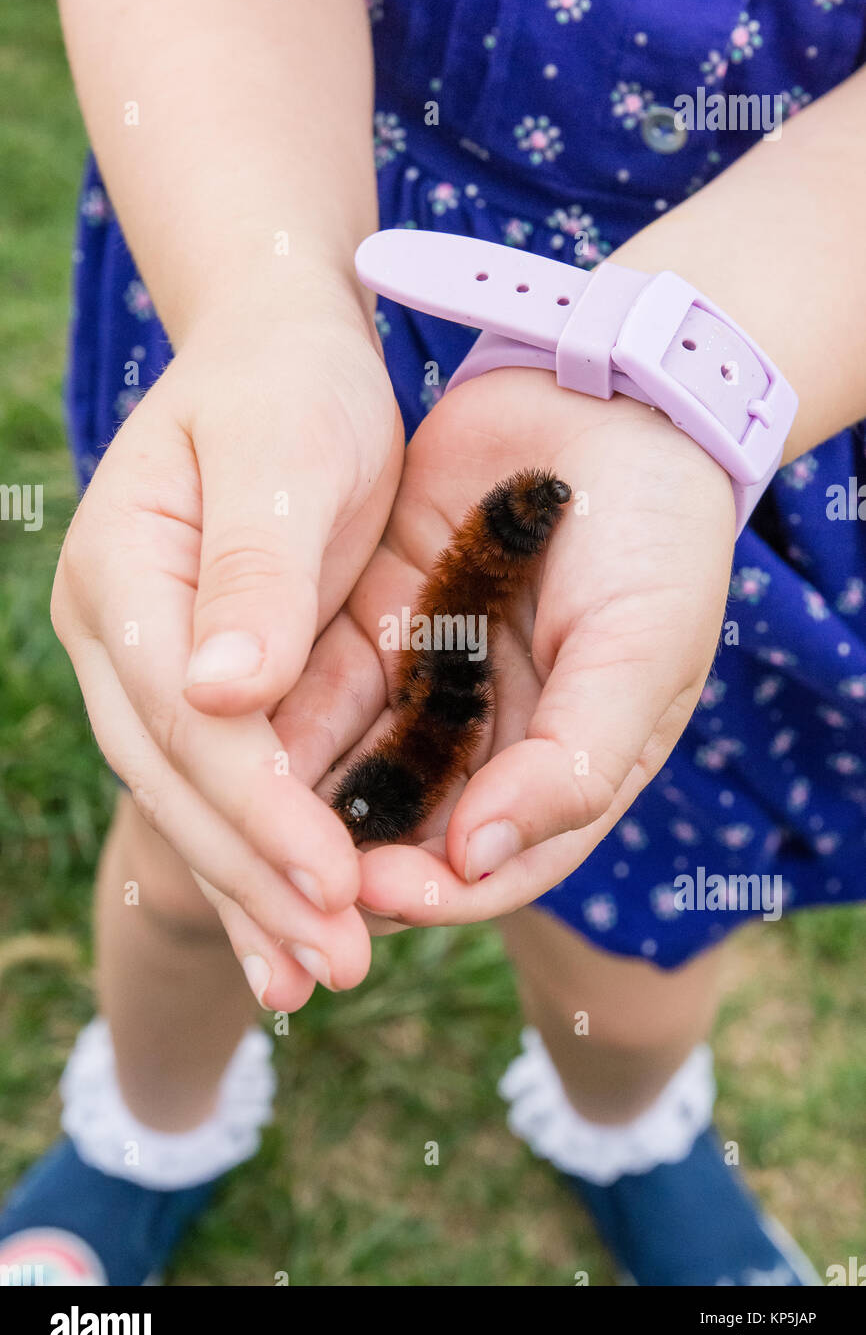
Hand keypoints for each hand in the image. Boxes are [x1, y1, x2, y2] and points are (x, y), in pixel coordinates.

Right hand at [51, 293, 402, 1004]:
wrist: (279, 356)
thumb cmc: (290, 388)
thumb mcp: (285, 449)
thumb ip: (253, 567)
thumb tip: (215, 693)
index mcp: (123, 575)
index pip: (190, 720)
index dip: (261, 808)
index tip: (335, 885)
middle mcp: (119, 637)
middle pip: (183, 782)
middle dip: (261, 878)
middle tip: (341, 965)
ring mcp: (150, 669)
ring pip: (197, 804)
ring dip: (259, 896)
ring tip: (321, 978)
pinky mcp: (201, 688)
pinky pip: (226, 788)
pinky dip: (262, 861)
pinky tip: (298, 936)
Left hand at [276, 367, 735, 929]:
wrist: (613, 396)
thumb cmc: (654, 538)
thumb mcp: (639, 655)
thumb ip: (572, 761)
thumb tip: (478, 856)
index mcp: (567, 760)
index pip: (500, 859)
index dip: (443, 890)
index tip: (381, 894)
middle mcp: (494, 735)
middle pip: (416, 827)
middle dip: (358, 860)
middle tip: (295, 881)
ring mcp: (435, 678)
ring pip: (360, 761)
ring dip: (309, 799)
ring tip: (252, 820)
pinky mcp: (383, 617)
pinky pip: (327, 680)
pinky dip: (289, 713)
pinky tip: (242, 732)